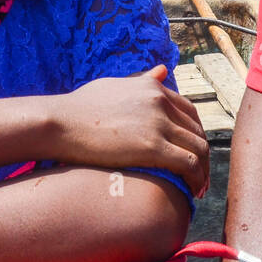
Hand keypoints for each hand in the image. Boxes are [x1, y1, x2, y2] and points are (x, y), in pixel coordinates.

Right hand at [49, 64, 209, 196]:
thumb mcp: (114, 86)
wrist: (59, 123)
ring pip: (199, 148)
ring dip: (202, 171)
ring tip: (197, 188)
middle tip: (198, 175)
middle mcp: (160, 101)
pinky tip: (191, 192)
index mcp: (152, 87)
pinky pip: (188, 164)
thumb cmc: (78, 108)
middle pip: (197, 131)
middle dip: (201, 154)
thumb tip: (163, 70)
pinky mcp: (152, 146)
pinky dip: (196, 179)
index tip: (191, 152)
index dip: (194, 134)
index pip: (189, 111)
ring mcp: (158, 122)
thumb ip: (141, 80)